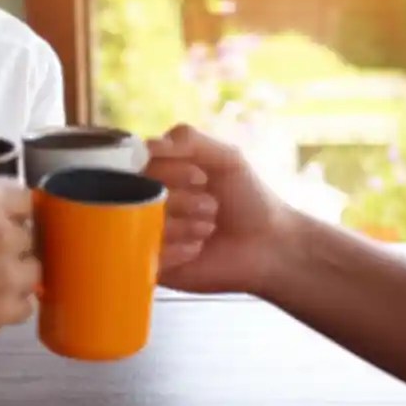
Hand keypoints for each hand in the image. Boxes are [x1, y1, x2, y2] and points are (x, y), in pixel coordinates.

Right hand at [0, 177, 38, 351]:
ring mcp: (8, 269)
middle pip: (29, 233)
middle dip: (11, 242)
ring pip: (33, 268)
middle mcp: (2, 227)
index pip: (23, 197)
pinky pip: (26, 304)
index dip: (11, 211)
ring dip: (15, 274)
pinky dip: (12, 305)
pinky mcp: (5, 307)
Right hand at [144, 124, 294, 295]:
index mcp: (160, 171)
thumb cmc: (248, 198)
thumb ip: (188, 140)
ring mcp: (146, 233)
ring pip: (141, 225)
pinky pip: (145, 254)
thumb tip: (148, 146)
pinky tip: (197, 249)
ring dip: (182, 226)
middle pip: (136, 195)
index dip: (168, 171)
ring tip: (208, 229)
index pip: (139, 163)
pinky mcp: (151, 264)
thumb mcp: (225, 157)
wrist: (269, 246)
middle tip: (211, 207)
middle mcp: (147, 200)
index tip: (201, 178)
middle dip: (181, 201)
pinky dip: (175, 251)